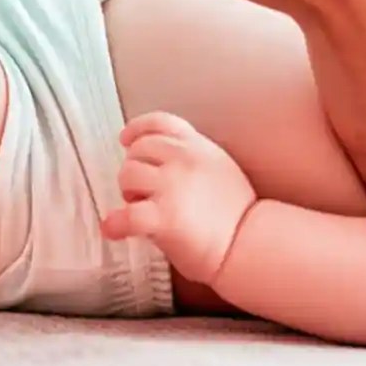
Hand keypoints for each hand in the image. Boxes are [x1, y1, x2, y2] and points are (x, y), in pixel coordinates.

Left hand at [101, 112, 255, 284]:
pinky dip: (115, 224)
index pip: (160, 122)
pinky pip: (124, 215)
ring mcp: (173, 186)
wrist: (250, 243)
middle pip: (138, 150)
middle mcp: (185, 160)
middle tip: (144, 191)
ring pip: (127, 176)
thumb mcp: (221, 167)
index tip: (126, 139)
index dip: (137, 129)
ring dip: (128, 194)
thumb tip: (161, 160)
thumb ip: (193, 156)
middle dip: (136, 169)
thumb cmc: (237, 214)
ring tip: (142, 209)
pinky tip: (117, 230)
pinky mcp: (163, 217)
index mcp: (199, 147)